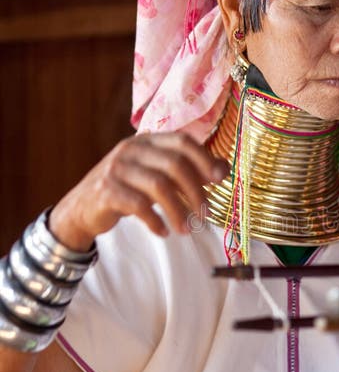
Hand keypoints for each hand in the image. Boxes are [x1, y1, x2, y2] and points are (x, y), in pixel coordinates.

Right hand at [48, 133, 228, 250]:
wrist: (81, 209)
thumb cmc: (127, 190)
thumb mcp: (156, 175)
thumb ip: (186, 170)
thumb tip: (223, 169)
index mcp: (146, 140)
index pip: (182, 141)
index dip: (204, 159)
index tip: (219, 180)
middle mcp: (131, 149)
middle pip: (174, 164)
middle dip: (195, 192)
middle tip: (205, 215)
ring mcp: (117, 168)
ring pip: (159, 186)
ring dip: (178, 211)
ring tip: (185, 230)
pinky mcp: (106, 191)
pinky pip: (138, 205)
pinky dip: (155, 221)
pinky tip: (163, 232)